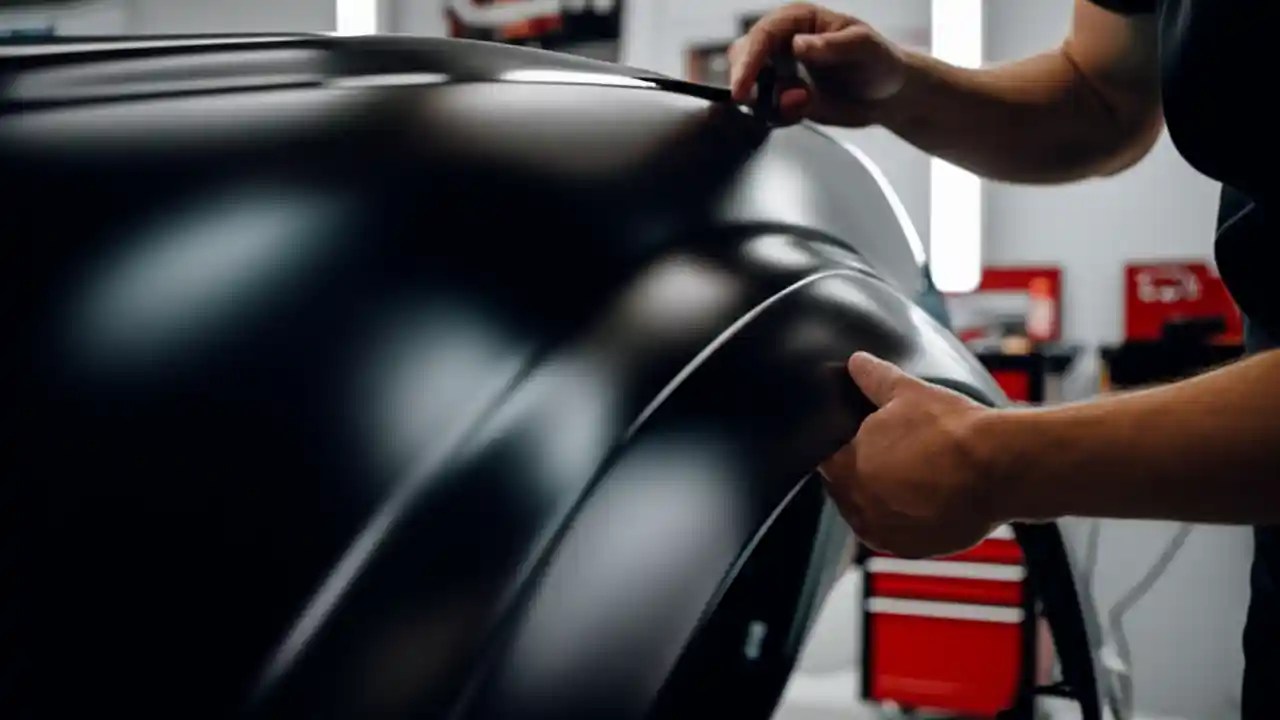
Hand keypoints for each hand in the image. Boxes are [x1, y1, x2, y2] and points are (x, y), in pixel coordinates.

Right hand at [729, 3, 907, 125]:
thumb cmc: (879, 62)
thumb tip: (797, 44)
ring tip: (800, 107)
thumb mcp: (865, 48)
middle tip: (761, 102)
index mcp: (799, 19)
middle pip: (743, 55)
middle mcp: (782, 41)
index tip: (742, 88)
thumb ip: (832, 46)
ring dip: (763, 102)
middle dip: (746, 81)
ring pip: (748, 84)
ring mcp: (779, 70)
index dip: (749, 60)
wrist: (888, 95)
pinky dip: (774, 115)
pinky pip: (764, 107)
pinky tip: (799, 114)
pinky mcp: (782, 96)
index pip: (763, 34)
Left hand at [819, 352, 1002, 557]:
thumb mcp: (908, 393)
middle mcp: (859, 505)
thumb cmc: (953, 430)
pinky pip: (896, 535)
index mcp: (849, 466)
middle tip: (893, 458)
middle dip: (862, 474)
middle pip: (846, 489)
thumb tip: (857, 362)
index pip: (828, 460)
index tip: (859, 442)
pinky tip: (924, 501)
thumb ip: (874, 378)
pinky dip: (904, 521)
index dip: (842, 448)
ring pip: (869, 514)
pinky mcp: (910, 549)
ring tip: (911, 479)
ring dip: (881, 499)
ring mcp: (884, 531)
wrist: (998, 468)